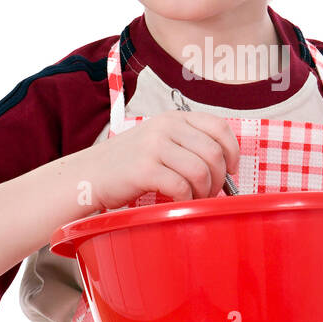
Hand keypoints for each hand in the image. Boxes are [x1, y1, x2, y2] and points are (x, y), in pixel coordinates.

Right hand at [81, 111, 239, 210]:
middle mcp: (166, 127)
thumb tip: (225, 166)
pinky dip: (187, 199)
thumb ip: (188, 144)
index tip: (232, 170)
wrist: (90, 174)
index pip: (219, 127)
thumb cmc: (128, 163)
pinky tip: (180, 202)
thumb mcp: (159, 141)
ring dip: (204, 191)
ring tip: (196, 199)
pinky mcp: (144, 169)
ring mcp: (154, 146)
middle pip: (213, 153)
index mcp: (174, 118)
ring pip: (200, 171)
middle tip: (211, 192)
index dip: (232, 151)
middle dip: (220, 179)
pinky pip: (180, 186)